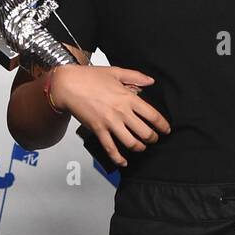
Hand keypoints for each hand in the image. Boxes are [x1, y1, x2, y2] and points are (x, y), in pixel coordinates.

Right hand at [50, 64, 170, 168]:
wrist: (68, 85)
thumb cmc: (90, 77)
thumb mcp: (116, 72)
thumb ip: (135, 77)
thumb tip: (151, 82)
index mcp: (128, 97)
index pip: (152, 115)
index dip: (162, 125)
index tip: (166, 130)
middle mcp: (121, 112)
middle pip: (145, 132)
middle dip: (153, 138)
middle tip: (154, 139)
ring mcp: (110, 123)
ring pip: (131, 143)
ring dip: (139, 148)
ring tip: (141, 147)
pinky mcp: (98, 130)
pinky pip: (111, 148)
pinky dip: (118, 159)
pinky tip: (124, 162)